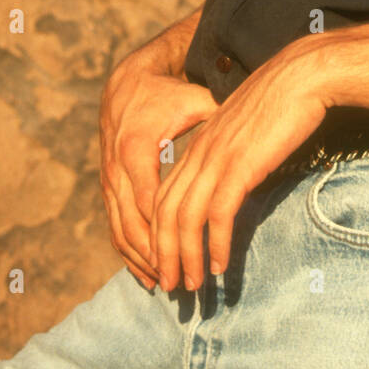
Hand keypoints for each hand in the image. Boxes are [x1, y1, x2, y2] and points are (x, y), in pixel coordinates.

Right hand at [99, 53, 220, 287]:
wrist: (128, 82)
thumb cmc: (168, 93)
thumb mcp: (194, 101)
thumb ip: (220, 119)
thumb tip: (259, 129)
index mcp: (137, 150)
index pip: (153, 204)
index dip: (174, 234)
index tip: (196, 256)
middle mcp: (116, 170)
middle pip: (136, 227)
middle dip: (159, 259)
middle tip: (184, 286)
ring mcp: (109, 180)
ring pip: (122, 232)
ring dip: (144, 262)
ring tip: (169, 286)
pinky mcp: (109, 187)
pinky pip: (115, 227)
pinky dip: (130, 253)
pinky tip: (148, 272)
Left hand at [149, 45, 327, 292]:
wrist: (303, 75)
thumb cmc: (283, 101)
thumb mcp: (247, 129)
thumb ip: (235, 152)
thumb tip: (237, 180)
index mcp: (199, 144)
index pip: (165, 195)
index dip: (160, 233)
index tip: (166, 262)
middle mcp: (201, 153)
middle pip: (165, 212)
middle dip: (163, 255)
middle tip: (169, 288)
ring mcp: (218, 159)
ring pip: (185, 219)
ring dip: (186, 258)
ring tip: (192, 288)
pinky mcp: (240, 166)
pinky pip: (218, 215)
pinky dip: (216, 245)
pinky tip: (221, 267)